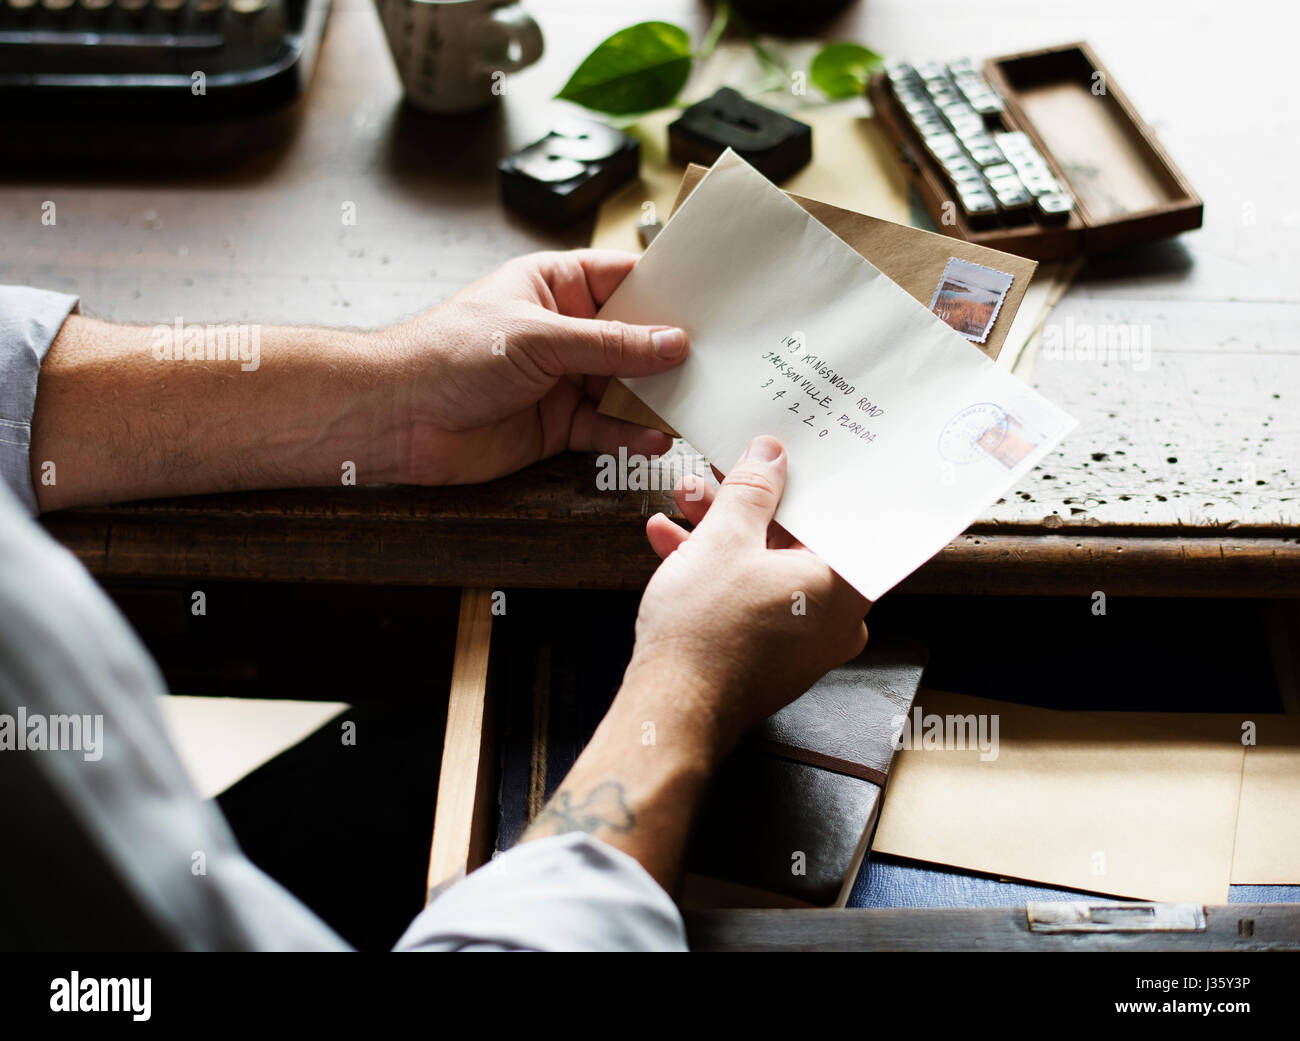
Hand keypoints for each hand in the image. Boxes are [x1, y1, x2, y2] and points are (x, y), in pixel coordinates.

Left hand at [377, 249, 688, 484]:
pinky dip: (630, 434)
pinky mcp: (557, 425)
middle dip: (671, 351)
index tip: (710, 299)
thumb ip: (609, 345)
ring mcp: (562, 379)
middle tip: (717, 360)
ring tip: (691, 405)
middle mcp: (563, 331)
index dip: (665, 288)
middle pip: (634, 337)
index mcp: (554, 286)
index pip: (623, 278)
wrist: (399, 417)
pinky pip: (606, 428)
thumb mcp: (539, 338)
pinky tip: (651, 438)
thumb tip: (672, 342)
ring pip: (625, 387)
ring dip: (655, 398)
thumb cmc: (450, 355)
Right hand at [626, 435, 870, 750]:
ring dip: (724, 532)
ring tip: (686, 501)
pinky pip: (753, 599)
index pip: (845, 517)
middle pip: (799, 540)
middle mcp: (834, 618)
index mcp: (843, 586)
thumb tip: (769, 456)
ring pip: (768, 568)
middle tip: (723, 475)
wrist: (670, 710)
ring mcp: (802, 641)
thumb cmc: (705, 634)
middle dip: (750, 504)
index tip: (789, 458)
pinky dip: (719, 570)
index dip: (812, 480)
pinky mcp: (770, 655)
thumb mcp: (724, 539)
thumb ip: (752, 490)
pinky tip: (674, 542)